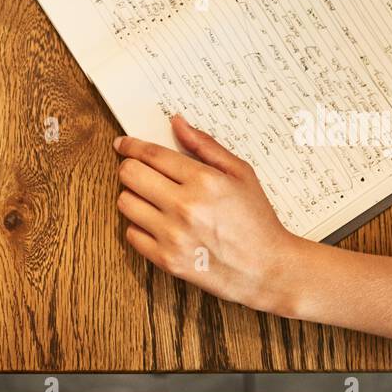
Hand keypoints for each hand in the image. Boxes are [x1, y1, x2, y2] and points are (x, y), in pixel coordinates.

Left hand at [114, 115, 301, 311]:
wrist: (268, 269)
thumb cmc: (257, 219)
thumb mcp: (240, 173)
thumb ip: (205, 145)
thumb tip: (177, 122)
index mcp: (204, 181)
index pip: (151, 155)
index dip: (131, 146)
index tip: (123, 144)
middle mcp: (184, 207)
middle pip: (130, 175)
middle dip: (130, 167)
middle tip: (139, 170)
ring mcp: (173, 236)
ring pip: (125, 203)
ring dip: (133, 196)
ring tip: (151, 198)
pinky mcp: (167, 261)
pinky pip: (131, 234)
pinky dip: (139, 226)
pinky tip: (156, 223)